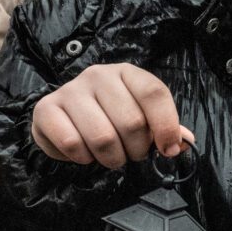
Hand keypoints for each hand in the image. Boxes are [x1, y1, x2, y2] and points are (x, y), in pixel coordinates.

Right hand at [32, 63, 193, 167]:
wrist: (62, 114)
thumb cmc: (107, 115)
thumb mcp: (140, 116)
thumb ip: (163, 127)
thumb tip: (185, 142)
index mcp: (126, 72)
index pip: (154, 93)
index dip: (166, 126)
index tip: (169, 149)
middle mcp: (97, 75)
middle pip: (131, 122)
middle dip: (135, 150)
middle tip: (130, 154)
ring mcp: (69, 91)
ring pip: (102, 137)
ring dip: (110, 158)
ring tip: (108, 156)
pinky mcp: (46, 110)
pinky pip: (71, 144)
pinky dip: (82, 158)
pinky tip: (83, 153)